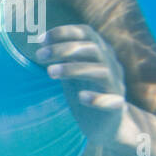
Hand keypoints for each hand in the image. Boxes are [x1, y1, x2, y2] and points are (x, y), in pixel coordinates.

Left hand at [35, 24, 128, 144]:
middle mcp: (110, 65)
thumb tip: (39, 39)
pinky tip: (81, 97)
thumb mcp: (70, 69)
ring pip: (101, 71)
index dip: (64, 32)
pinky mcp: (116, 106)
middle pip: (93, 49)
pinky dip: (97, 98)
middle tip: (39, 56)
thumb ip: (61, 55)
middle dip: (64, 49)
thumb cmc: (84, 89)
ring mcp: (115, 85)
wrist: (106, 123)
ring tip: (50, 72)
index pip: (86, 33)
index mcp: (100, 52)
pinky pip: (112, 100)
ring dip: (74, 69)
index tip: (39, 39)